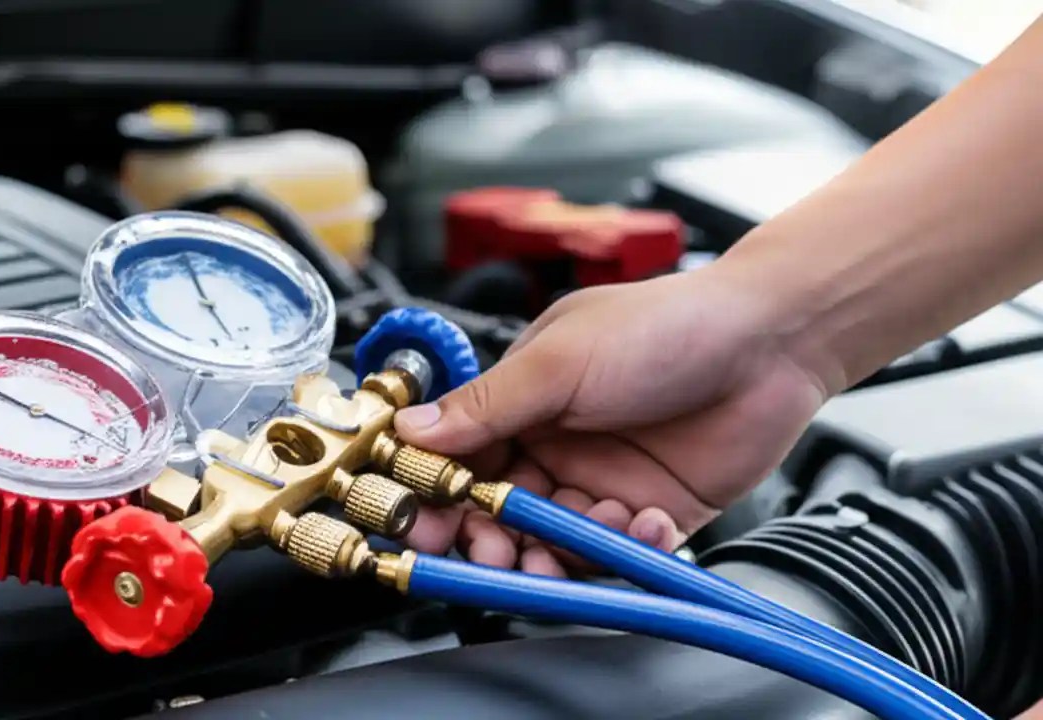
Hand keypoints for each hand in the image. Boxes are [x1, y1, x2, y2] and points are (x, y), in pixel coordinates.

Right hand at [396, 267, 828, 576]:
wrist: (770, 340)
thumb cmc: (665, 326)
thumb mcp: (560, 362)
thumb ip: (486, 405)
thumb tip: (411, 430)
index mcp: (524, 403)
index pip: (461, 460)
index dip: (439, 495)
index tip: (425, 526)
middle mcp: (558, 446)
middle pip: (501, 512)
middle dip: (492, 538)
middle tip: (494, 551)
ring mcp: (604, 481)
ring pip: (555, 541)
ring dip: (556, 551)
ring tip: (566, 549)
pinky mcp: (652, 511)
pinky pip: (619, 553)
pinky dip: (625, 547)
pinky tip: (645, 520)